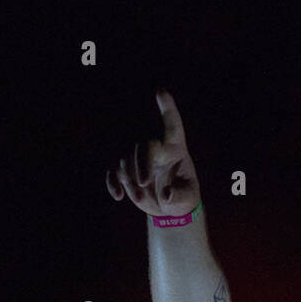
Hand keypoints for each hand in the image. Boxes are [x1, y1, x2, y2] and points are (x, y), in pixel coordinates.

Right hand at [105, 90, 200, 218]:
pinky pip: (113, 170)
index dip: (167, 108)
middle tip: (143, 183)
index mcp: (175, 148)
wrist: (168, 209)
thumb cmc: (183, 198)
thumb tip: (166, 194)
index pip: (172, 125)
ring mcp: (137, 157)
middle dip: (141, 162)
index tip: (161, 92)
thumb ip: (180, 196)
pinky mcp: (125, 170)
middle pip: (143, 145)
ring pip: (126, 159)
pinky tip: (117, 196)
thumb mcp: (188, 199)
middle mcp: (155, 147)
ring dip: (130, 179)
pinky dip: (113, 181)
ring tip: (142, 198)